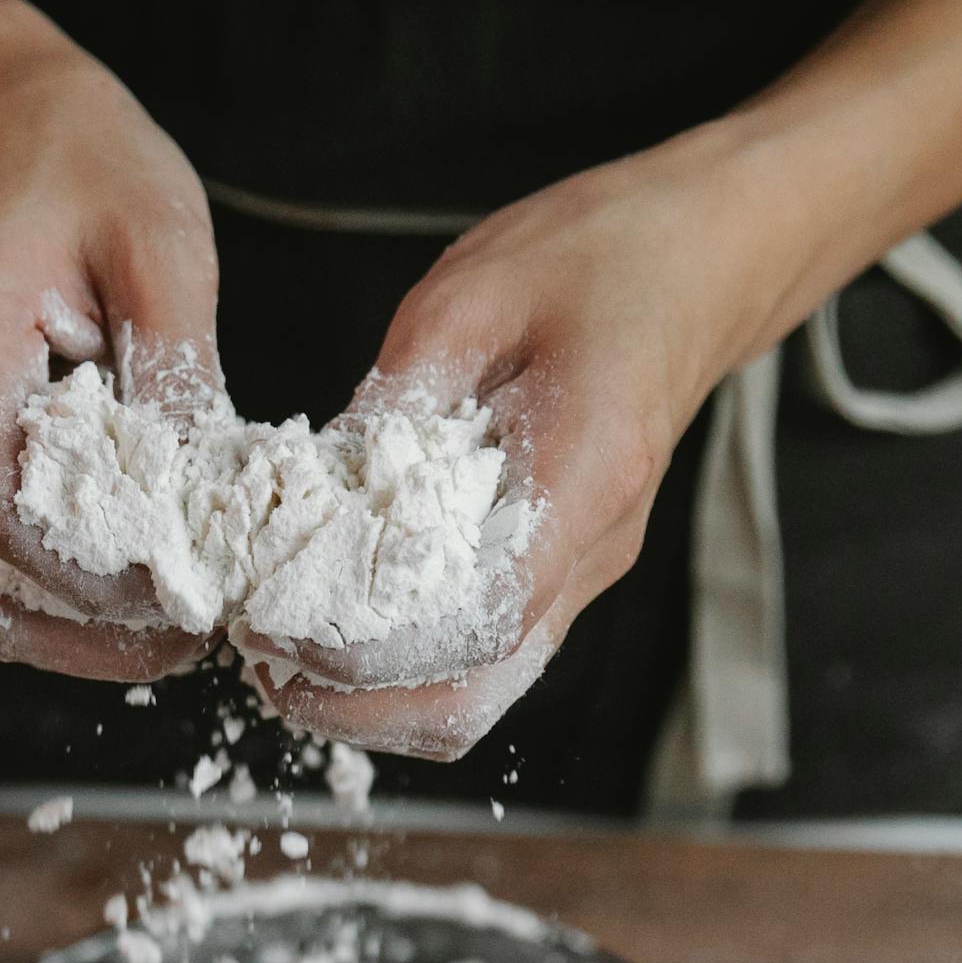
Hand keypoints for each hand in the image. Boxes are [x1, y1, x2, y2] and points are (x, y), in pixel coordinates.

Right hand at [0, 37, 227, 681]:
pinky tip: (145, 587)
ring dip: (73, 629)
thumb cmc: (80, 161)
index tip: (182, 593)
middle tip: (196, 636)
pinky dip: (63, 594)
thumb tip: (214, 492)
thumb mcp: (162, 240)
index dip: (85, 573)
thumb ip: (178, 365)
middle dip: (87, 630)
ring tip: (178, 629)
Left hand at [258, 127, 820, 758]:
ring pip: (478, 697)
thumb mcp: (473, 293)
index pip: (478, 616)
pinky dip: (405, 670)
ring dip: (373, 700)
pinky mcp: (563, 572)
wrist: (704, 262)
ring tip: (282, 649)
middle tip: (257, 658)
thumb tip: (309, 486)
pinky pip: (485, 662)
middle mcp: (593, 549)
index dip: (365, 648)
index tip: (273, 627)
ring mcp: (584, 572)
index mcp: (585, 471)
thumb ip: (397, 396)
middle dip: (352, 705)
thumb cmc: (604, 257)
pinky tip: (340, 626)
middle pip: (473, 696)